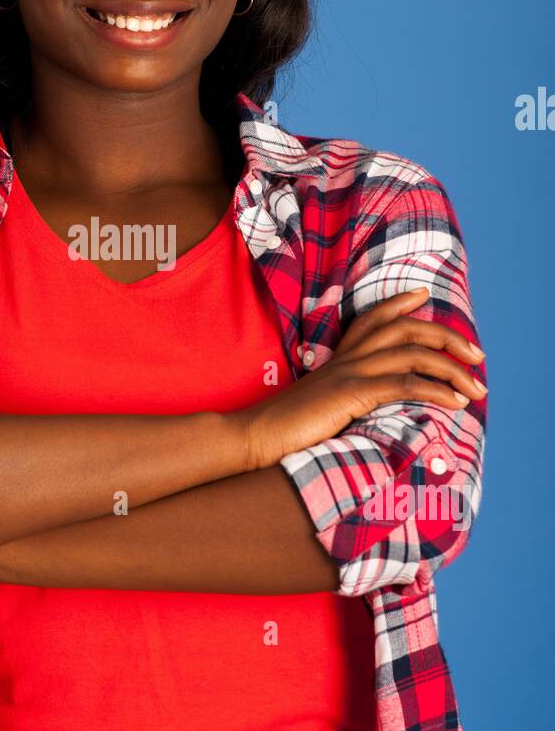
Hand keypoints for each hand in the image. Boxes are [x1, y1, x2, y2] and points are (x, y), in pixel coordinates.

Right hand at [245, 287, 486, 470]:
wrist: (254, 436)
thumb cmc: (283, 430)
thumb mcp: (318, 408)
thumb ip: (341, 400)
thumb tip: (366, 409)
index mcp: (336, 360)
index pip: (372, 319)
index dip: (399, 303)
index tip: (423, 295)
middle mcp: (346, 359)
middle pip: (403, 328)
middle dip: (446, 336)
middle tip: (476, 353)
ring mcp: (349, 373)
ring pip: (412, 354)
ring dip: (452, 369)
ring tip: (476, 387)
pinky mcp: (351, 394)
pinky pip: (403, 383)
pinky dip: (435, 390)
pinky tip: (454, 402)